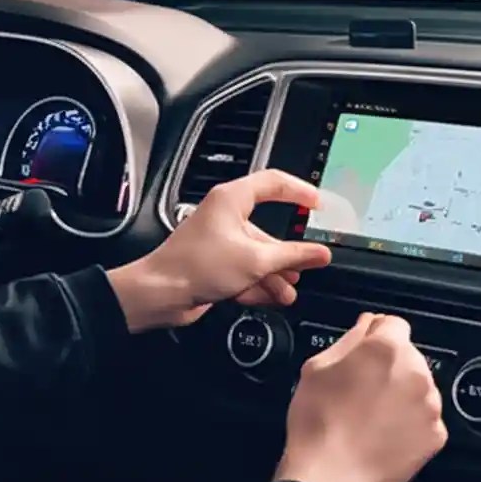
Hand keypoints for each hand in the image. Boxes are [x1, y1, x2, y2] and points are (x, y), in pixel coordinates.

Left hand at [106, 170, 331, 331]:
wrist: (161, 294)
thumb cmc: (196, 266)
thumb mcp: (255, 261)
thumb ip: (293, 255)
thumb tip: (319, 253)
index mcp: (232, 200)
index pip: (274, 183)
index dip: (300, 191)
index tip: (318, 204)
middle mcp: (225, 217)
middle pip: (268, 230)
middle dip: (287, 253)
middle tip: (307, 264)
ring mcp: (220, 242)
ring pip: (258, 255)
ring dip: (274, 274)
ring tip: (288, 291)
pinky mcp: (215, 265)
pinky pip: (244, 271)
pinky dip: (257, 284)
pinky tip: (268, 298)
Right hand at [273, 313, 446, 481]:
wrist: (330, 475)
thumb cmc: (317, 421)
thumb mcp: (318, 366)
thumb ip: (350, 338)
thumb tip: (367, 324)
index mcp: (386, 348)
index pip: (393, 323)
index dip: (376, 335)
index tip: (365, 350)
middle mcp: (416, 372)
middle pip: (408, 356)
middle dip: (389, 367)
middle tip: (361, 389)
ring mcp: (430, 405)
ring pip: (418, 387)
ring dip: (401, 394)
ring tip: (371, 415)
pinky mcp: (435, 434)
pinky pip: (425, 419)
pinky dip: (409, 423)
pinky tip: (384, 433)